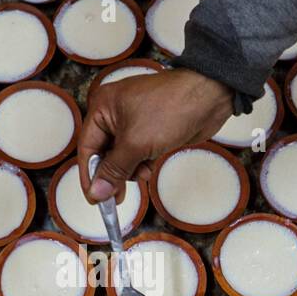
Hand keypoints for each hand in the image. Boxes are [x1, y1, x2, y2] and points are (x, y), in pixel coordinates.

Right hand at [77, 68, 234, 202]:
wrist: (209, 97)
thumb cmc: (170, 109)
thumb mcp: (136, 143)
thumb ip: (114, 170)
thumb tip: (97, 192)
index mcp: (103, 107)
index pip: (87, 147)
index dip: (89, 175)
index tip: (95, 199)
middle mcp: (114, 113)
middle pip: (103, 154)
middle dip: (112, 175)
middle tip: (116, 199)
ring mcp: (133, 122)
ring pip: (122, 157)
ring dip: (130, 170)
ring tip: (144, 172)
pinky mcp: (150, 130)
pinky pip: (137, 154)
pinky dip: (142, 164)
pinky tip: (150, 168)